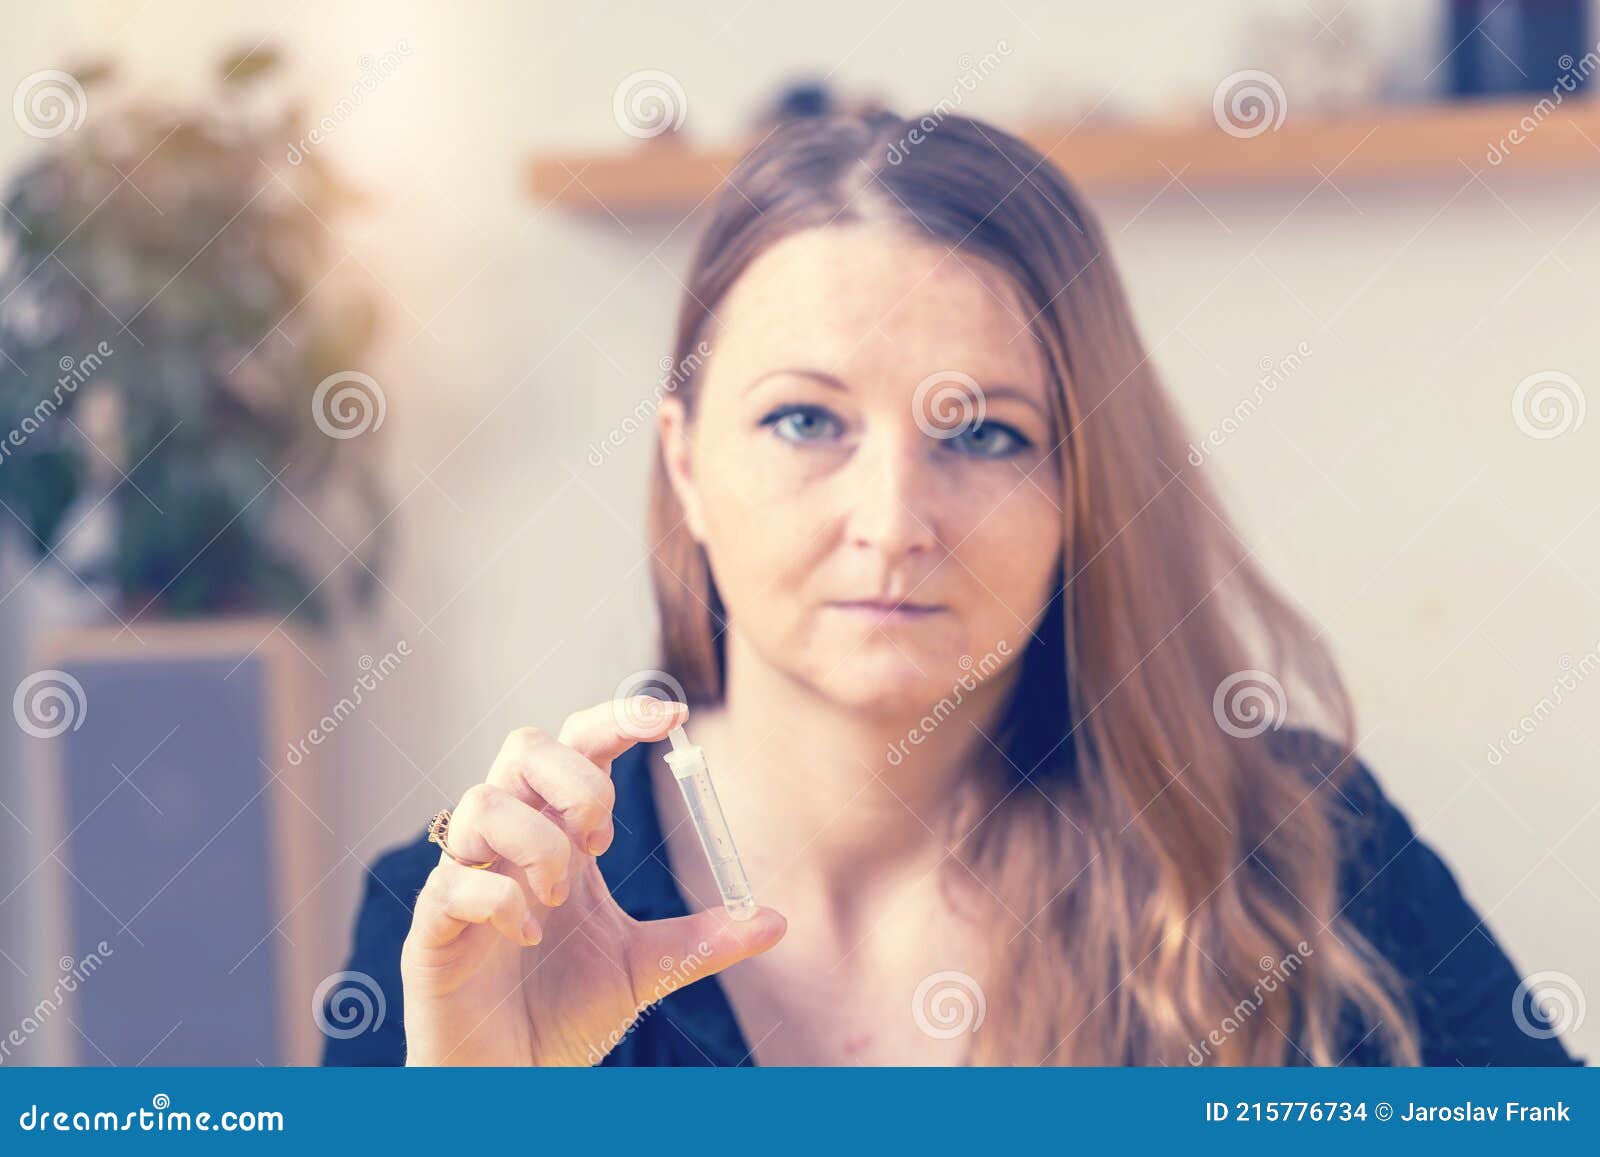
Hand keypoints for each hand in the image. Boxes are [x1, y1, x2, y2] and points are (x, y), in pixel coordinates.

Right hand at [399, 698, 785, 1064]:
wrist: (510, 1085)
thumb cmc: (561, 1016)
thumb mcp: (646, 970)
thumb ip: (704, 940)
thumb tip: (775, 919)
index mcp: (558, 839)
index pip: (579, 747)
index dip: (619, 718)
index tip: (674, 719)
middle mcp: (509, 845)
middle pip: (523, 747)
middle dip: (575, 775)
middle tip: (604, 838)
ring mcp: (465, 880)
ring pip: (480, 802)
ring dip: (535, 841)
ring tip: (558, 898)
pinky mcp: (432, 929)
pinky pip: (452, 883)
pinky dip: (500, 901)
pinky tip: (528, 937)